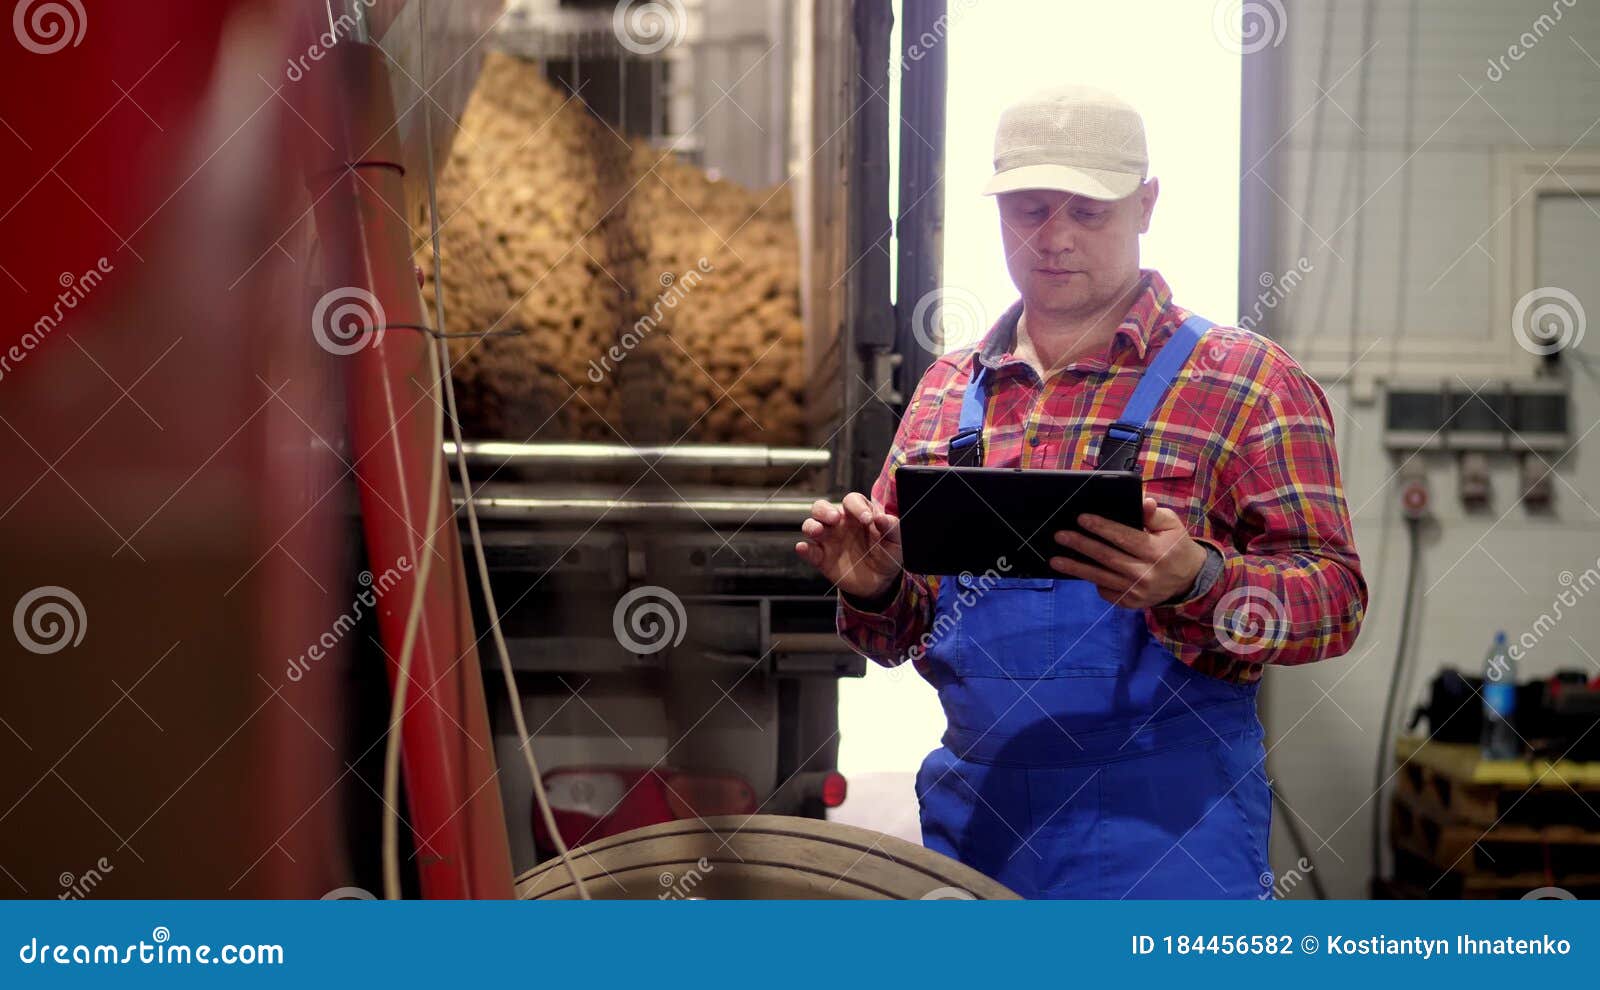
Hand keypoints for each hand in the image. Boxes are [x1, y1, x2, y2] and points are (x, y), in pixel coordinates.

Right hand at [794, 492, 903, 598]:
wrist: (880, 582)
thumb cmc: (887, 554)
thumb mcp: (896, 541)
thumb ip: (892, 527)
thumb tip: (883, 518)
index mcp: (857, 514)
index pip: (852, 501)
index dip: (857, 506)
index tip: (868, 519)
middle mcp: (839, 523)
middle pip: (822, 507)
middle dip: (825, 510)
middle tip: (835, 518)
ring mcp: (828, 540)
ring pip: (810, 525)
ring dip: (811, 526)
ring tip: (818, 531)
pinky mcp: (821, 558)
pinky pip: (808, 551)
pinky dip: (804, 549)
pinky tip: (804, 548)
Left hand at [1048, 497, 1206, 607]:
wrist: (1188, 580)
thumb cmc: (1175, 546)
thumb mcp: (1171, 525)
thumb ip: (1154, 514)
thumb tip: (1142, 502)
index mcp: (1157, 551)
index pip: (1124, 538)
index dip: (1102, 528)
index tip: (1081, 519)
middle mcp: (1146, 574)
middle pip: (1107, 558)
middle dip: (1081, 545)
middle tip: (1060, 536)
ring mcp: (1137, 592)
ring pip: (1101, 578)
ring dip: (1076, 568)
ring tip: (1055, 560)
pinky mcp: (1130, 603)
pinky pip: (1105, 590)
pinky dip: (1092, 580)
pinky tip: (1078, 570)